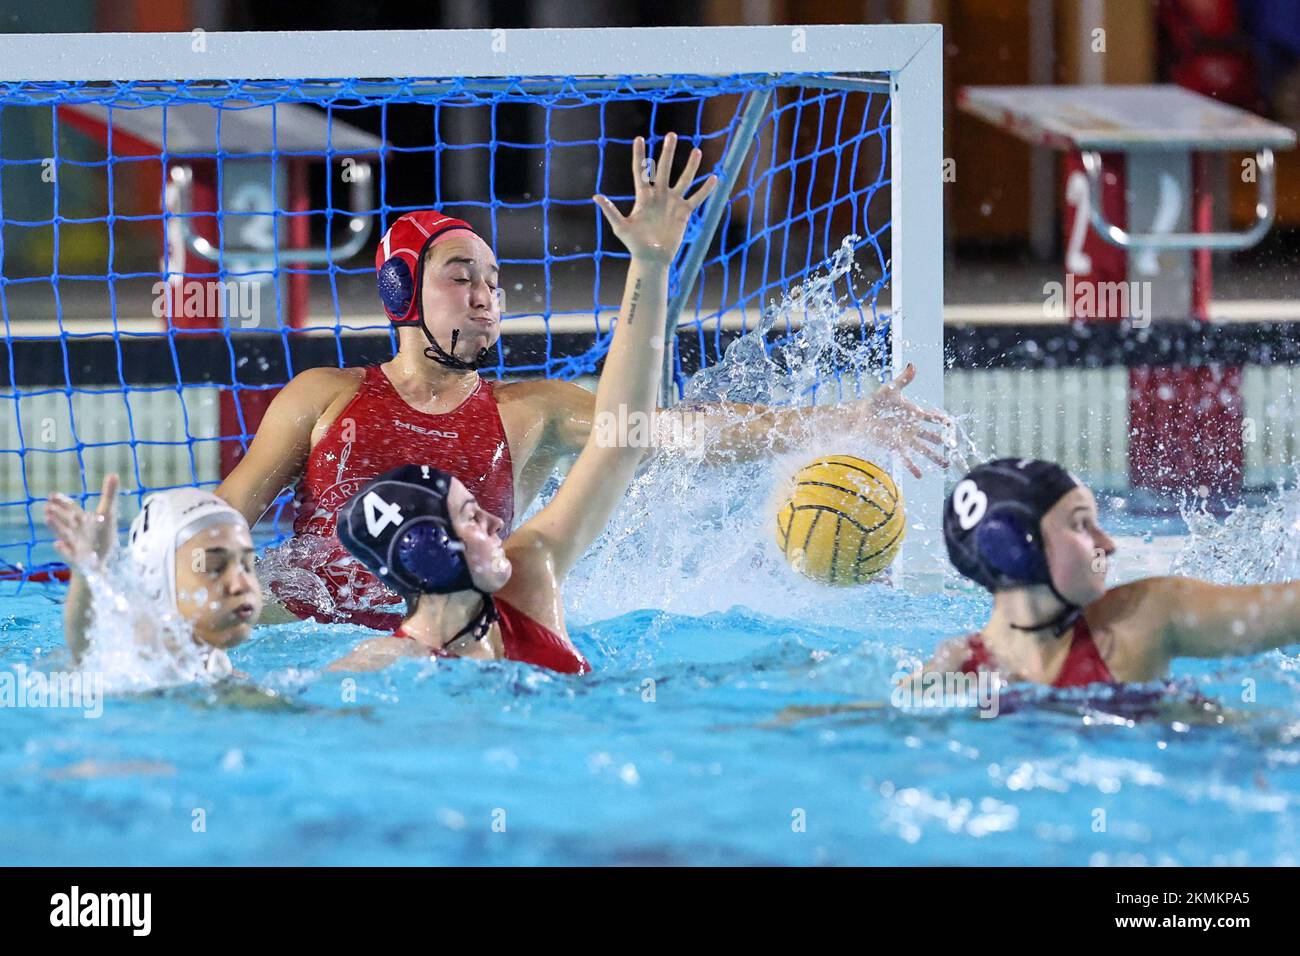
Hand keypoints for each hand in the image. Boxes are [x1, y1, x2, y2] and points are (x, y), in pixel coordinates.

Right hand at [44, 473, 119, 571]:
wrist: (99, 562)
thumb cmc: (100, 536)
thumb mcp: (107, 515)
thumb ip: (109, 495)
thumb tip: (113, 474)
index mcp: (81, 520)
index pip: (71, 509)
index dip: (62, 502)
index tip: (52, 495)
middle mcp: (75, 531)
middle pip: (65, 521)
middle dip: (57, 514)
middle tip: (47, 506)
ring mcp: (74, 545)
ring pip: (64, 535)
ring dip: (56, 527)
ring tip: (48, 519)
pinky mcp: (77, 559)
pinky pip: (69, 555)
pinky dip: (63, 550)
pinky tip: (57, 544)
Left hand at [593, 132, 717, 265]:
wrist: (652, 258)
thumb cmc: (634, 244)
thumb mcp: (621, 227)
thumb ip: (610, 211)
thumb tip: (596, 196)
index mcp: (643, 196)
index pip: (641, 171)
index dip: (639, 156)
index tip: (639, 139)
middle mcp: (659, 195)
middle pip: (664, 169)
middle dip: (668, 152)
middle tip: (672, 135)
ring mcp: (672, 202)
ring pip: (683, 180)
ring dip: (690, 166)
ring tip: (696, 151)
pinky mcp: (684, 212)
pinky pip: (697, 198)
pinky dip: (705, 189)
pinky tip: (714, 178)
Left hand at [846, 363, 949, 477]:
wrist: (861, 416)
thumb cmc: (876, 402)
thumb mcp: (891, 389)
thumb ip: (903, 379)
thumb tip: (913, 364)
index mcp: (914, 414)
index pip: (932, 417)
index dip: (941, 420)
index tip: (950, 423)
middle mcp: (912, 428)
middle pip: (932, 437)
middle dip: (944, 442)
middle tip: (954, 447)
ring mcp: (905, 439)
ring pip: (923, 450)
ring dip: (934, 458)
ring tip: (946, 465)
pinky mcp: (895, 447)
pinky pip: (906, 459)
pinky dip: (913, 467)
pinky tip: (920, 476)